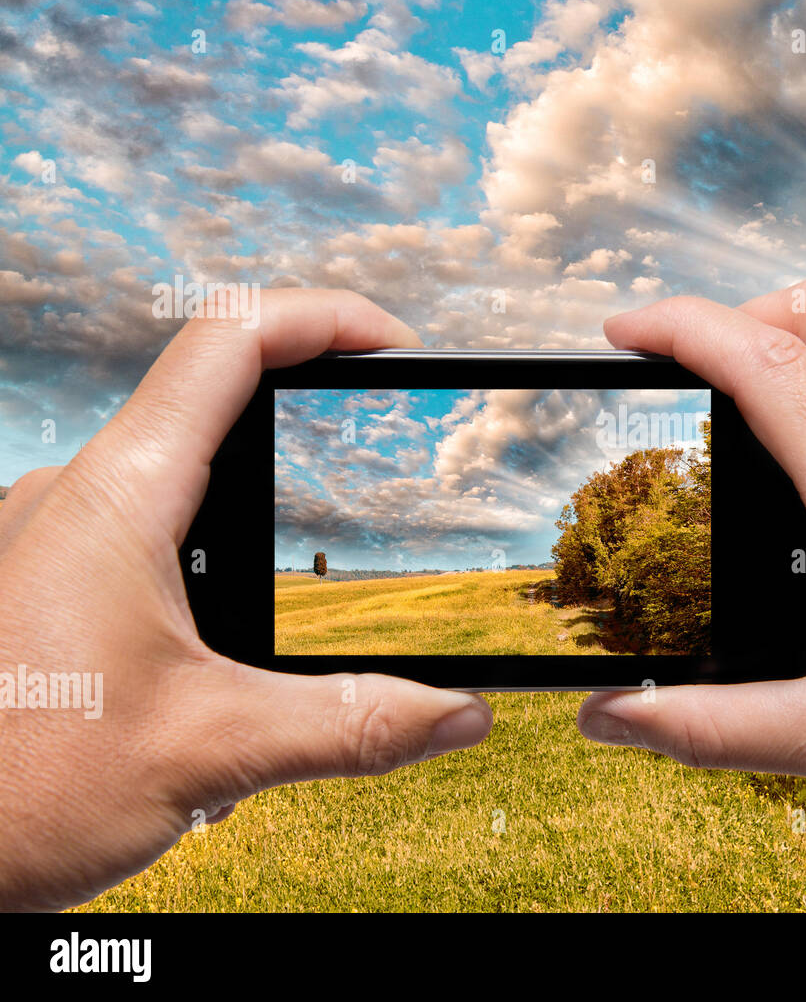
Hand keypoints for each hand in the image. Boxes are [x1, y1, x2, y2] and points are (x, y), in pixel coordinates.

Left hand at [0, 289, 492, 911]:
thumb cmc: (14, 788)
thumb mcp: (212, 752)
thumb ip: (353, 724)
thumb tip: (460, 711)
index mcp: (119, 498)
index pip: (231, 340)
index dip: (326, 317)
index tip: (396, 343)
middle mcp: (76, 496)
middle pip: (214, 402)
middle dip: (310, 435)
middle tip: (379, 470)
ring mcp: (51, 535)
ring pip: (180, 480)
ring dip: (257, 521)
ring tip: (298, 603)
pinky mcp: (42, 581)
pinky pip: (140, 535)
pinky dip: (207, 565)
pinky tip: (217, 656)